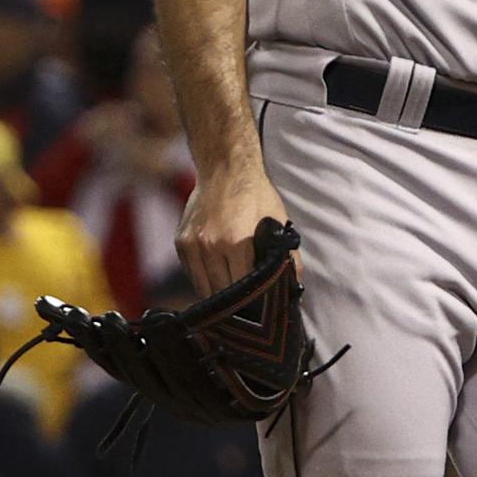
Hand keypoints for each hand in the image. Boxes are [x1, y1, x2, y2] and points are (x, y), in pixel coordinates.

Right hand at [177, 162, 291, 295]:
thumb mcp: (278, 221)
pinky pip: (192, 273)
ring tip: (232, 293)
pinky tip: (217, 273)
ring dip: (218, 293)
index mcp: (236, 243)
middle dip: (236, 301)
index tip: (259, 308)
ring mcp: (192, 244)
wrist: (224, 168)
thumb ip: (287, 256)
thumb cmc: (255, 194)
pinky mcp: (181, 242)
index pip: (243, 289)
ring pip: (204, 288)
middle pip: (222, 293)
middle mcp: (210, 246)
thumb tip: (294, 285)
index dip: (252, 301)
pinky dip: (204, 279)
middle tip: (247, 304)